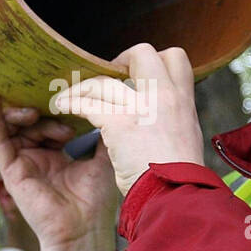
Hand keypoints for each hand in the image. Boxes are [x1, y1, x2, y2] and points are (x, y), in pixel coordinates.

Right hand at [0, 91, 119, 250]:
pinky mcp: (11, 170)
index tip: (70, 97)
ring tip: (36, 112)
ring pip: (12, 127)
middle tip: (54, 106)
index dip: (56, 108)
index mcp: (55, 156)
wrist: (83, 231)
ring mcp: (21, 164)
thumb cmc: (94, 202)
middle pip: (28, 122)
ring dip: (22, 113)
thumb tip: (109, 106)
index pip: (48, 122)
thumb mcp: (102, 159)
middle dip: (40, 110)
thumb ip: (102, 134)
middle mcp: (36, 159)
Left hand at [49, 43, 203, 195]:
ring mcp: (142, 107)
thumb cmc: (180, 176)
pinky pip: (88, 103)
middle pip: (142, 53)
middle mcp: (166, 96)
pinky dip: (72, 103)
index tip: (137, 75)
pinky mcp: (119, 123)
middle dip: (120, 62)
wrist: (175, 196)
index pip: (174, 57)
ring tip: (71, 95)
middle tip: (105, 81)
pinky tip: (64, 107)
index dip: (154, 60)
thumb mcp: (187, 136)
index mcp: (184, 100)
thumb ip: (172, 116)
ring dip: (85, 86)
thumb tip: (159, 109)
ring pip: (106, 80)